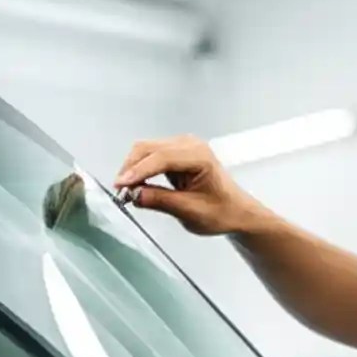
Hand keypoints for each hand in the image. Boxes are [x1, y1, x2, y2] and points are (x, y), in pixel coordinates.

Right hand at [114, 134, 259, 234]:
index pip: (161, 158)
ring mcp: (182, 146)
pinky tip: (136, 184)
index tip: (121, 185)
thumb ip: (161, 201)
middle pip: (149, 148)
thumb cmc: (221, 212)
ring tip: (127, 191)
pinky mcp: (176, 152)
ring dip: (133, 168)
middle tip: (120, 192)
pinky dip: (140, 168)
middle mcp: (190, 144)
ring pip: (146, 150)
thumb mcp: (190, 211)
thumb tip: (134, 194)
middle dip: (131, 168)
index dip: (138, 171)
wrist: (236, 211)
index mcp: (199, 156)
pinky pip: (151, 155)